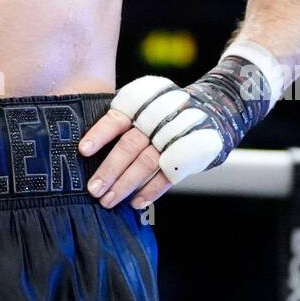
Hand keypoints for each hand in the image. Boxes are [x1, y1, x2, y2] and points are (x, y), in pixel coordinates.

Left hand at [78, 56, 276, 209]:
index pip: (119, 115)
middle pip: (131, 144)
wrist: (217, 108)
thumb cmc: (169, 111)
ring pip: (147, 162)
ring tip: (108, 200)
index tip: (83, 151)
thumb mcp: (149, 102)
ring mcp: (178, 134)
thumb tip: (88, 150)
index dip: (100, 133)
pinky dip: (151, 191)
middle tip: (93, 190)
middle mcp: (162, 115)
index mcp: (147, 97)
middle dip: (110, 170)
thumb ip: (128, 119)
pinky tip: (136, 203)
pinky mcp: (194, 153)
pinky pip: (168, 175)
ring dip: (126, 185)